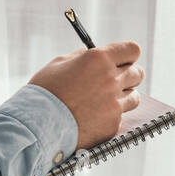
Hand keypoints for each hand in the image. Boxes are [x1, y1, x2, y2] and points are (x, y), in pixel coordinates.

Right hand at [28, 41, 143, 151]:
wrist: (37, 125)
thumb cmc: (44, 92)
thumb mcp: (59, 64)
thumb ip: (81, 57)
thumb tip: (93, 54)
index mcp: (98, 59)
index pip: (131, 50)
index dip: (127, 55)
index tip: (122, 60)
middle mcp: (111, 79)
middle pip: (138, 73)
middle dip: (128, 75)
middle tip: (114, 80)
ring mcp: (114, 104)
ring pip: (134, 96)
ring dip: (123, 96)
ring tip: (103, 100)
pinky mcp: (113, 124)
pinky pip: (120, 116)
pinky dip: (110, 116)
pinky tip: (93, 117)